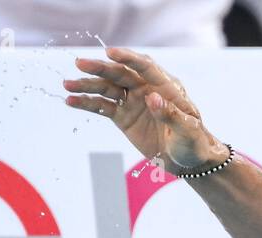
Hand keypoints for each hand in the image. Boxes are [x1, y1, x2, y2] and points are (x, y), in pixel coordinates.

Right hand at [63, 47, 226, 171]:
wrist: (189, 161)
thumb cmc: (194, 142)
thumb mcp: (188, 130)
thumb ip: (171, 114)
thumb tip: (153, 98)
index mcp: (166, 87)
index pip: (145, 67)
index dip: (128, 59)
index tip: (110, 53)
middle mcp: (146, 89)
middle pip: (120, 74)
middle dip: (100, 68)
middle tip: (80, 64)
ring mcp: (133, 102)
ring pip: (107, 88)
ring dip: (87, 85)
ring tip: (68, 85)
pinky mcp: (123, 117)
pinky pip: (103, 107)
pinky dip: (87, 104)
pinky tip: (71, 101)